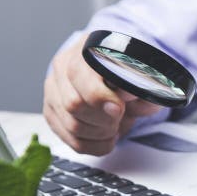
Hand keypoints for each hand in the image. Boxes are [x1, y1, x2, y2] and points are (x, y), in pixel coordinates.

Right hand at [43, 34, 162, 155]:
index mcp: (84, 50)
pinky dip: (94, 145)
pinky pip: (71, 139)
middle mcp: (63, 68)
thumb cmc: (129, 72)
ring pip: (71, 125)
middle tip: (120, 117)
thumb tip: (127, 94)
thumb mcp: (144, 74)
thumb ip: (140, 83)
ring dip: (100, 134)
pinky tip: (106, 136)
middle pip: (73, 104)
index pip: (79, 75)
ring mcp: (54, 92)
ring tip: (115, 126)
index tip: (118, 108)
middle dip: (104, 120)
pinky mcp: (53, 113)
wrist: (116, 73)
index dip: (99, 97)